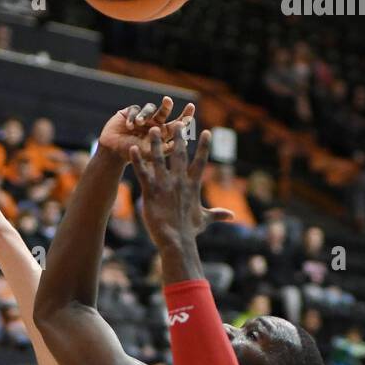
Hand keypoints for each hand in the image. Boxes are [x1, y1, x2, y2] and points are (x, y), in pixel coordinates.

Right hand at [98, 96, 194, 164]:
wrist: (112, 151)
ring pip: (149, 108)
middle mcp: (154, 123)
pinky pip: (135, 109)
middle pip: (165, 111)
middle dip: (167, 105)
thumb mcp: (148, 154)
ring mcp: (143, 117)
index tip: (191, 108)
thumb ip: (164, 149)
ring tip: (139, 123)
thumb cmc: (132, 155)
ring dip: (145, 115)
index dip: (184, 116)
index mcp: (162, 134)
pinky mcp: (131, 112)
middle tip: (168, 101)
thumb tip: (183, 143)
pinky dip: (132, 117)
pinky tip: (129, 126)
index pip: (176, 124)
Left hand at [130, 126, 234, 246]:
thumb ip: (217, 214)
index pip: (200, 162)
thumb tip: (232, 216)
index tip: (206, 132)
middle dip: (179, 137)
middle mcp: (179, 181)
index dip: (203, 146)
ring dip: (156, 143)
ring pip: (159, 159)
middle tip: (178, 122)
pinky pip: (143, 173)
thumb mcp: (205, 220)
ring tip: (153, 129)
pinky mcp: (151, 192)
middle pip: (179, 154)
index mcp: (192, 185)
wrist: (177, 241)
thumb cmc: (190, 231)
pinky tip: (132, 148)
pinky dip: (137, 160)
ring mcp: (165, 185)